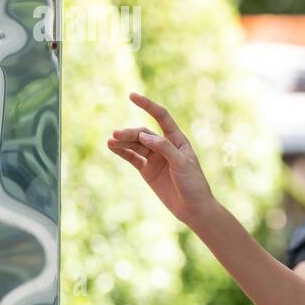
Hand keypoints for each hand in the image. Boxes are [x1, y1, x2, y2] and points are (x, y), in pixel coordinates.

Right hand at [107, 93, 215, 226]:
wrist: (193, 209)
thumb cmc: (193, 184)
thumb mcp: (182, 164)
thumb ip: (164, 148)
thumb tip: (144, 135)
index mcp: (178, 140)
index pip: (161, 117)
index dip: (147, 105)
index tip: (132, 95)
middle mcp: (165, 146)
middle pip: (143, 133)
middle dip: (130, 133)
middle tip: (116, 136)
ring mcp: (155, 158)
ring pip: (135, 145)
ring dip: (123, 142)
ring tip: (111, 141)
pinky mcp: (147, 171)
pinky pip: (132, 158)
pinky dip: (122, 152)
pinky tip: (112, 147)